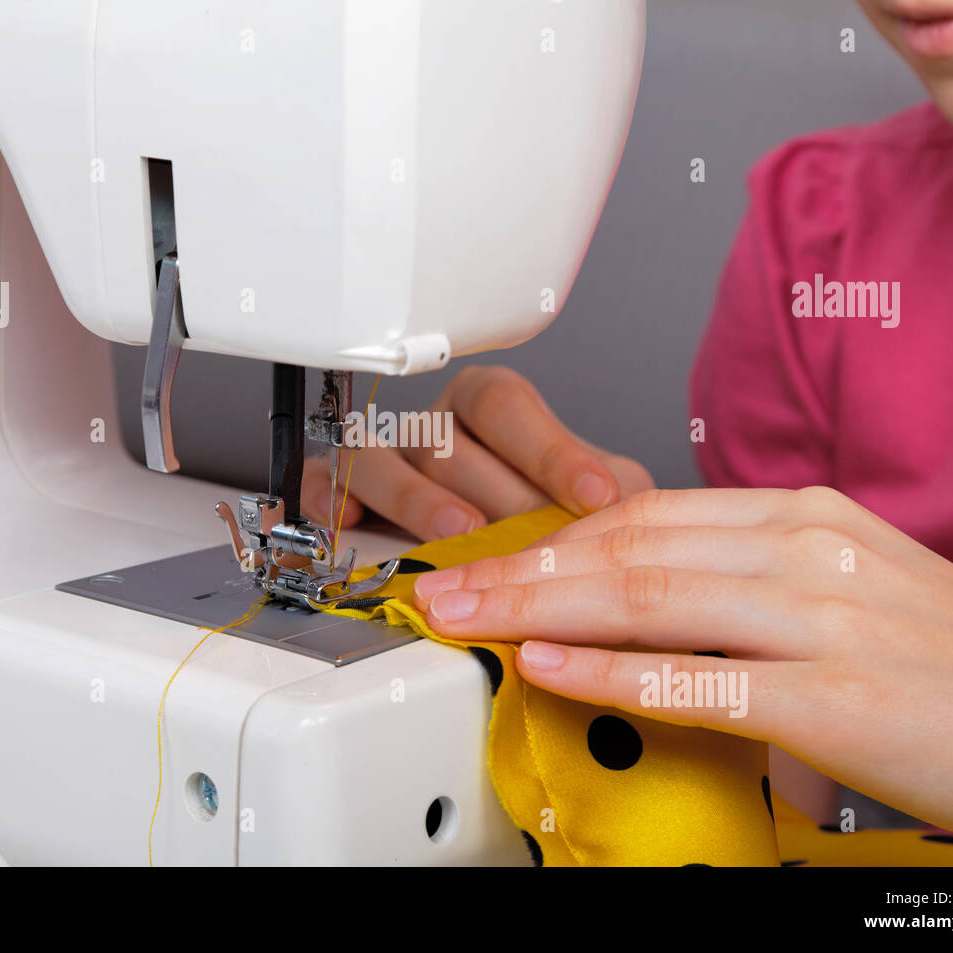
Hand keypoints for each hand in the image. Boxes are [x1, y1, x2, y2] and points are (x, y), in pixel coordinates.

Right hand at [302, 366, 653, 540]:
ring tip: (459, 533)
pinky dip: (329, 500)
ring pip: (381, 460)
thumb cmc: (547, 512)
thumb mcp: (594, 494)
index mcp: (487, 407)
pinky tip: (349, 523)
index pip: (506, 405)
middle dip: (492, 493)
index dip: (549, 448)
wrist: (505, 548)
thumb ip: (610, 494)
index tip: (596, 495)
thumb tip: (629, 511)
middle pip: (447, 443)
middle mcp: (431, 427)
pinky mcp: (339, 492)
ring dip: (418, 498)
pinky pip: (322, 487)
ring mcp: (383, 459)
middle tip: (530, 534)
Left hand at [412, 486, 952, 856]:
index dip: (553, 537)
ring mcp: (821, 620)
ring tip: (467, 619)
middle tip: (444, 587)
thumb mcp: (846, 591)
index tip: (491, 557)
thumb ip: (748, 582)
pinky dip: (609, 670)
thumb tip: (650, 598)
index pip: (648, 514)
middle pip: (628, 546)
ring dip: (537, 607)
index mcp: (805, 520)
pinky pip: (696, 678)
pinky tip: (547, 664)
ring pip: (646, 597)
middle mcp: (806, 552)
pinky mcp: (833, 700)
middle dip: (520, 566)